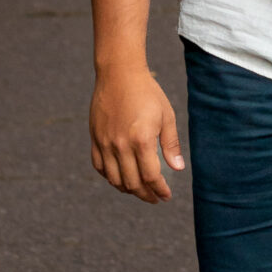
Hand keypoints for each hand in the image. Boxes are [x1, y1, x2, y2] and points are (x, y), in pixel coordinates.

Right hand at [90, 65, 184, 202]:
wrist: (119, 74)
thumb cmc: (148, 93)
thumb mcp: (166, 116)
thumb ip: (171, 144)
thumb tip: (177, 169)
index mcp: (141, 140)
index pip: (151, 177)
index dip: (160, 190)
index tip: (166, 196)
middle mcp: (120, 145)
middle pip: (132, 183)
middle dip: (145, 194)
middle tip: (155, 198)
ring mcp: (105, 143)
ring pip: (114, 179)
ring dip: (128, 189)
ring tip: (139, 190)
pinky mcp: (94, 138)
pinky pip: (100, 166)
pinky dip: (110, 177)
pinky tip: (121, 178)